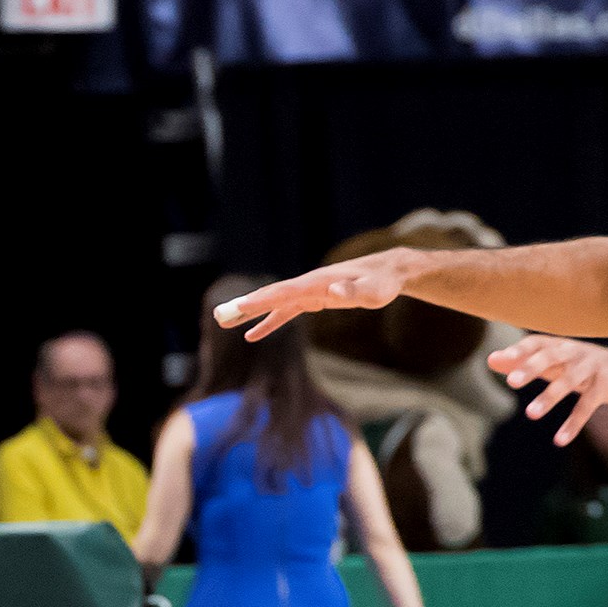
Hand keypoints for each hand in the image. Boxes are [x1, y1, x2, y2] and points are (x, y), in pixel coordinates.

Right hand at [212, 248, 412, 340]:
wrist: (389, 271)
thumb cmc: (384, 283)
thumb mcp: (375, 291)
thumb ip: (355, 292)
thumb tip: (335, 292)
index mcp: (317, 282)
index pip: (285, 292)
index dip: (262, 300)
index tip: (239, 306)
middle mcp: (307, 284)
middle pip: (271, 296)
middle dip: (245, 306)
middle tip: (218, 315)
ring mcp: (308, 291)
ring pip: (273, 303)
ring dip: (250, 313)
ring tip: (224, 322)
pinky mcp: (312, 299)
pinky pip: (285, 312)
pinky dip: (268, 322)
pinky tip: (252, 335)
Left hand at [486, 334, 607, 445]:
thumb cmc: (575, 365)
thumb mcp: (550, 362)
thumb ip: (520, 361)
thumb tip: (490, 359)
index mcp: (557, 345)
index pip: (536, 343)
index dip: (520, 350)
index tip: (503, 359)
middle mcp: (575, 353)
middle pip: (551, 357)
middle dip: (532, 368)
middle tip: (512, 382)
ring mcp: (592, 368)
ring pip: (569, 381)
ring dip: (549, 397)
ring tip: (530, 414)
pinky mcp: (606, 386)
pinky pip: (588, 405)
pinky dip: (573, 423)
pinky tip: (559, 440)